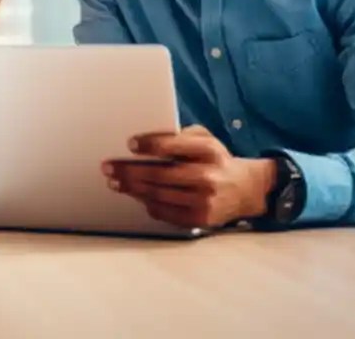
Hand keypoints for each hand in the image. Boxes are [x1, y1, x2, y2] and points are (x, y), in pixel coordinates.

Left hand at [102, 125, 277, 228]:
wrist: (246, 189)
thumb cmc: (216, 160)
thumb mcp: (206, 139)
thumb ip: (181, 136)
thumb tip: (147, 139)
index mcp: (208, 151)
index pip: (173, 146)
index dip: (149, 144)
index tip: (129, 144)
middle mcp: (207, 176)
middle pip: (159, 174)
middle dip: (129, 171)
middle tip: (108, 167)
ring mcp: (204, 200)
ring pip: (158, 195)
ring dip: (132, 189)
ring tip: (115, 183)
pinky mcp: (200, 219)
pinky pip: (165, 213)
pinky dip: (148, 204)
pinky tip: (137, 196)